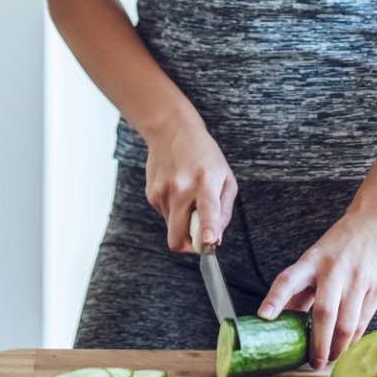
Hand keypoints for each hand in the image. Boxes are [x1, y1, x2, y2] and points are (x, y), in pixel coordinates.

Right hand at [141, 117, 236, 253]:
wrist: (171, 130)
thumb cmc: (204, 156)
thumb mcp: (226, 179)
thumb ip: (223, 212)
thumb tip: (215, 240)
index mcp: (205, 182)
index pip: (207, 209)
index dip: (207, 228)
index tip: (208, 240)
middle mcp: (181, 188)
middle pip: (178, 237)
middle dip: (190, 246)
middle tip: (201, 237)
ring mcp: (162, 192)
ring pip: (172, 229)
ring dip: (183, 223)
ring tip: (189, 198)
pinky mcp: (151, 195)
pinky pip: (165, 216)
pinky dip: (174, 211)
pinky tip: (178, 191)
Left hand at [257, 212, 376, 368]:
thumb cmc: (340, 245)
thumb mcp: (315, 259)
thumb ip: (300, 288)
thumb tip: (280, 317)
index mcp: (311, 261)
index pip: (288, 279)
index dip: (274, 298)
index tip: (264, 316)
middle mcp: (333, 270)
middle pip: (324, 312)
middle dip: (318, 343)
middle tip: (313, 362)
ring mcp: (357, 280)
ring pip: (346, 323)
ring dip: (338, 347)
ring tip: (331, 359)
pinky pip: (363, 322)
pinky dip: (354, 339)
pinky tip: (348, 347)